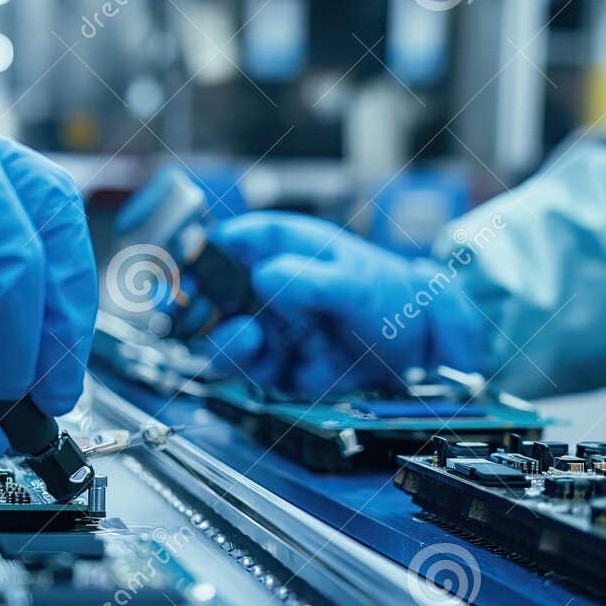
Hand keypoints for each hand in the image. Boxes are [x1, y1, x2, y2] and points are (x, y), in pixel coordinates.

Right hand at [196, 213, 484, 396]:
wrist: (417, 345)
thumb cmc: (388, 295)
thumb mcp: (355, 281)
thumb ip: (311, 281)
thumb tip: (264, 277)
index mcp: (283, 247)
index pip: (234, 240)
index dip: (205, 247)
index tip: (191, 258)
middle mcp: (265, 286)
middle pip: (211, 289)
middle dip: (192, 299)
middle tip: (188, 306)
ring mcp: (266, 324)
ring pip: (219, 331)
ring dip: (219, 335)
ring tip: (244, 336)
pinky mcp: (273, 362)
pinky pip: (244, 366)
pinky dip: (243, 362)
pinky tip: (258, 353)